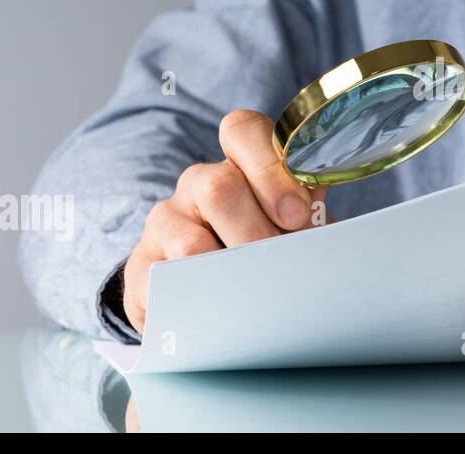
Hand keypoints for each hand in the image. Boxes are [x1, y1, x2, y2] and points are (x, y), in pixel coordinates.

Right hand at [122, 110, 326, 332]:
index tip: (296, 214)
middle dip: (257, 233)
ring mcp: (165, 222)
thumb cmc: (265, 262)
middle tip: (279, 267)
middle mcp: (198, 186)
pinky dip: (194, 299)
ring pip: (189, 240)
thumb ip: (308, 225)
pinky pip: (161, 280)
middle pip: (218, 186)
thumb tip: (323, 238)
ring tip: (250, 297)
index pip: (241, 131)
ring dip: (226, 273)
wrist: (214, 304)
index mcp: (240, 167)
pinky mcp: (141, 265)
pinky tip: (214, 311)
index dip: (269, 167)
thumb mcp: (292, 238)